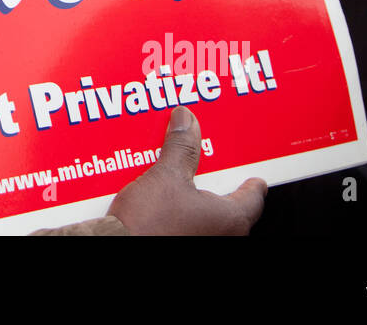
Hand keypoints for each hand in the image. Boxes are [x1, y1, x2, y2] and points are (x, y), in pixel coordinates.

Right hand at [106, 106, 265, 234]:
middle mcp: (220, 237)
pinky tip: (158, 197)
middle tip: (204, 163)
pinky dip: (176, 210)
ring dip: (192, 196)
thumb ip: (181, 146)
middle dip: (214, 183)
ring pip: (203, 216)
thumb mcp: (166, 175)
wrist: (114, 245)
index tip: (253, 176)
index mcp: (228, 219)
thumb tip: (187, 122)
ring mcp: (199, 243)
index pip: (252, 198)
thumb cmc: (148, 225)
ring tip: (175, 175)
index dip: (251, 182)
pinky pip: (184, 225)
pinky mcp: (176, 242)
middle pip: (225, 205)